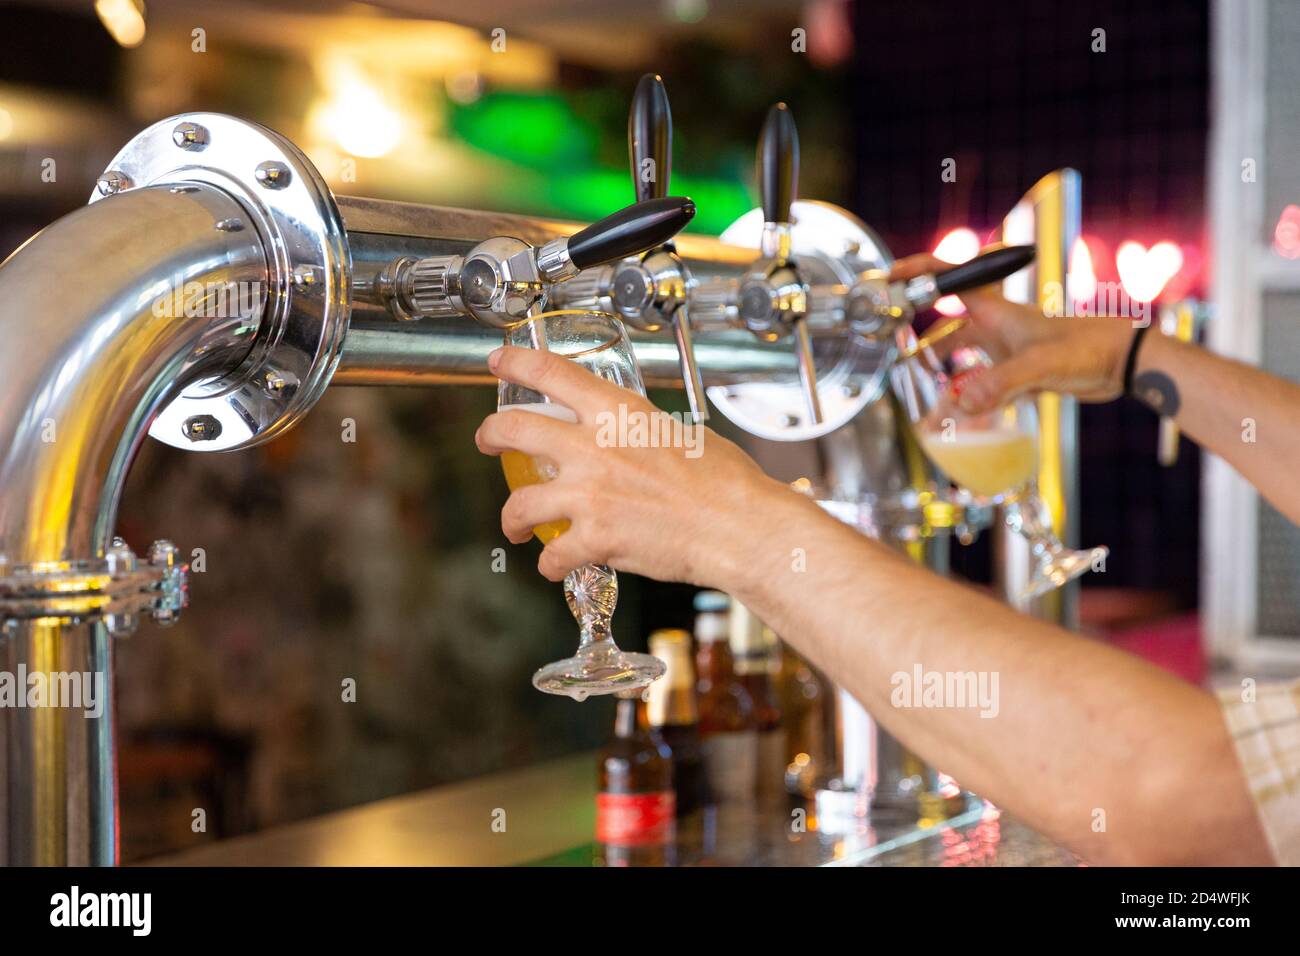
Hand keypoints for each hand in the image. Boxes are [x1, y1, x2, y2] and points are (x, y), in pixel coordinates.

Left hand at [475, 346, 809, 585]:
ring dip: (512, 517)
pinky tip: (557, 564)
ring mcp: (589, 495)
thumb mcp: (681, 433)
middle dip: (490, 435)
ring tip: (516, 524)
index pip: (550, 372)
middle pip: (514, 430)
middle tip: (488, 440)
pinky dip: (551, 563)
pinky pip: (552, 554)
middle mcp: (593, 447)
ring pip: (519, 503)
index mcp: (618, 412)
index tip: (498, 362)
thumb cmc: (726, 483)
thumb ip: (642, 433)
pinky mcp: (594, 539)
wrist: (739, 526)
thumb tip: (634, 441)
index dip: (515, 363)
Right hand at [890, 252, 1136, 411]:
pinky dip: (968, 397)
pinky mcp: (1020, 371)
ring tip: (926, 396)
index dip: (916, 271)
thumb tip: (961, 404)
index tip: (888, 277)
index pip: (948, 277)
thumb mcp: (1040, 366)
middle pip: (947, 324)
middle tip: (898, 350)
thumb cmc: (1089, 348)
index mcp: (996, 310)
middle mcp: (997, 326)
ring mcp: (1008, 349)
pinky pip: (982, 381)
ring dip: (944, 374)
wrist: (1126, 362)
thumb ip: (1000, 383)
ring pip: (963, 357)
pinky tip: (961, 416)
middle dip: (920, 336)